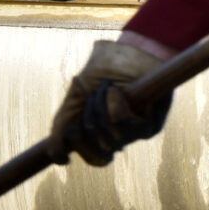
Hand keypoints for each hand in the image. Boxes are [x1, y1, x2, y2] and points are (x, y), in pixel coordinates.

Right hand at [47, 40, 171, 166]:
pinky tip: (119, 92)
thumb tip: (58, 158)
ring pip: (112, 140)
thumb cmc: (102, 73)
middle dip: (87, 121)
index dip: (78, 150)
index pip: (92, 158)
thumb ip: (61, 128)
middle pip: (98, 154)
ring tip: (106, 88)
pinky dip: (117, 106)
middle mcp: (121, 138)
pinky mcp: (151, 125)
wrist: (127, 51)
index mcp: (102, 136)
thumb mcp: (75, 99)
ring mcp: (137, 134)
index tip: (69, 139)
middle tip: (90, 97)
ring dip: (101, 110)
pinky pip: (127, 126)